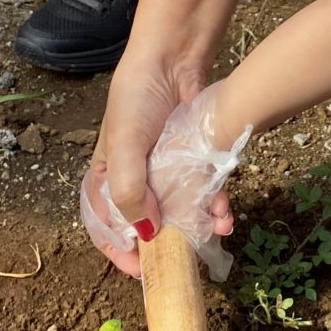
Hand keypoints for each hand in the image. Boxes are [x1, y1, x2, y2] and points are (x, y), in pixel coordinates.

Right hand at [81, 52, 233, 278]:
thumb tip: (147, 235)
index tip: (139, 271)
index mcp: (105, 176)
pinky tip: (225, 215)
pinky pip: (204, 194)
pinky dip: (215, 207)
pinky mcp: (192, 163)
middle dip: (166, 246)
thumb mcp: (124, 145)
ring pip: (180, 212)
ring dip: (196, 228)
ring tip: (215, 234)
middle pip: (146, 225)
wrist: (174, 59)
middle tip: (183, 263)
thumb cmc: (137, 98)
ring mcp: (165, 172)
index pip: (104, 225)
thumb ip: (129, 191)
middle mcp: (134, 178)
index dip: (118, 250)